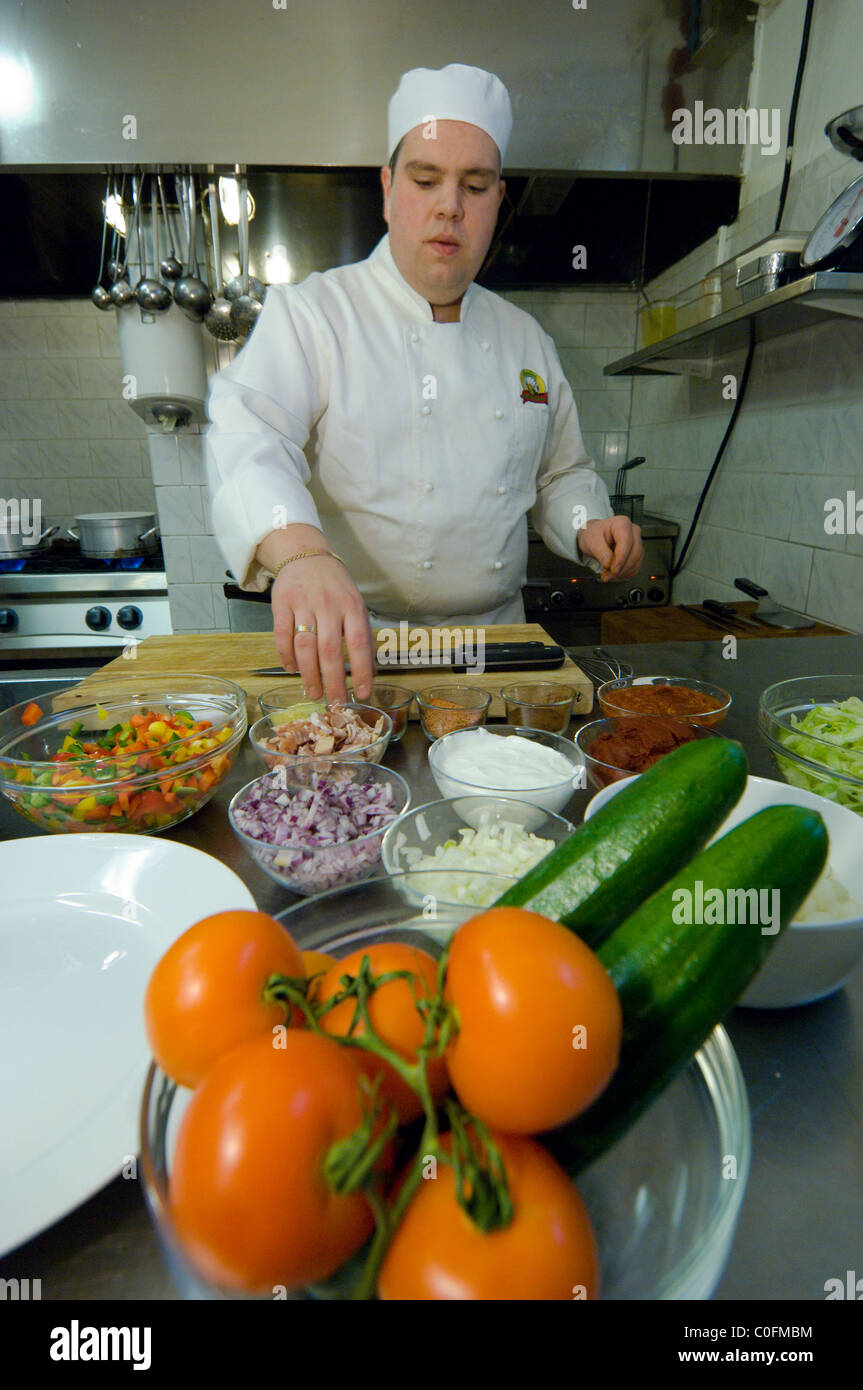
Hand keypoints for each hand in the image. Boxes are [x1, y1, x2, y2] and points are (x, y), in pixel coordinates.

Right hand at [271, 556, 375, 702]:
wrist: (306, 555)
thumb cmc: (336, 587)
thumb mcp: (356, 605)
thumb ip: (363, 637)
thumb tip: (371, 673)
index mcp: (352, 606)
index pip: (359, 643)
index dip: (361, 670)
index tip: (362, 694)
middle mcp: (328, 605)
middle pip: (330, 650)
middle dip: (333, 680)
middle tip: (334, 702)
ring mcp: (303, 603)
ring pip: (305, 645)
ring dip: (309, 674)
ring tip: (313, 693)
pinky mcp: (281, 603)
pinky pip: (282, 635)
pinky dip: (286, 656)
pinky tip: (292, 670)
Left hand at [577, 516, 642, 581]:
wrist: (595, 536)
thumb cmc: (594, 534)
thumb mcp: (592, 541)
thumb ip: (601, 552)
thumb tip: (609, 564)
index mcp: (622, 524)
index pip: (627, 542)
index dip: (621, 558)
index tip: (613, 569)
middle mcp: (633, 532)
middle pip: (634, 553)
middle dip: (621, 568)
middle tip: (607, 575)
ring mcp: (637, 543)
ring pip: (636, 562)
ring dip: (622, 572)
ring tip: (607, 575)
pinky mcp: (637, 554)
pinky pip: (635, 567)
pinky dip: (624, 573)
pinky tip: (614, 573)